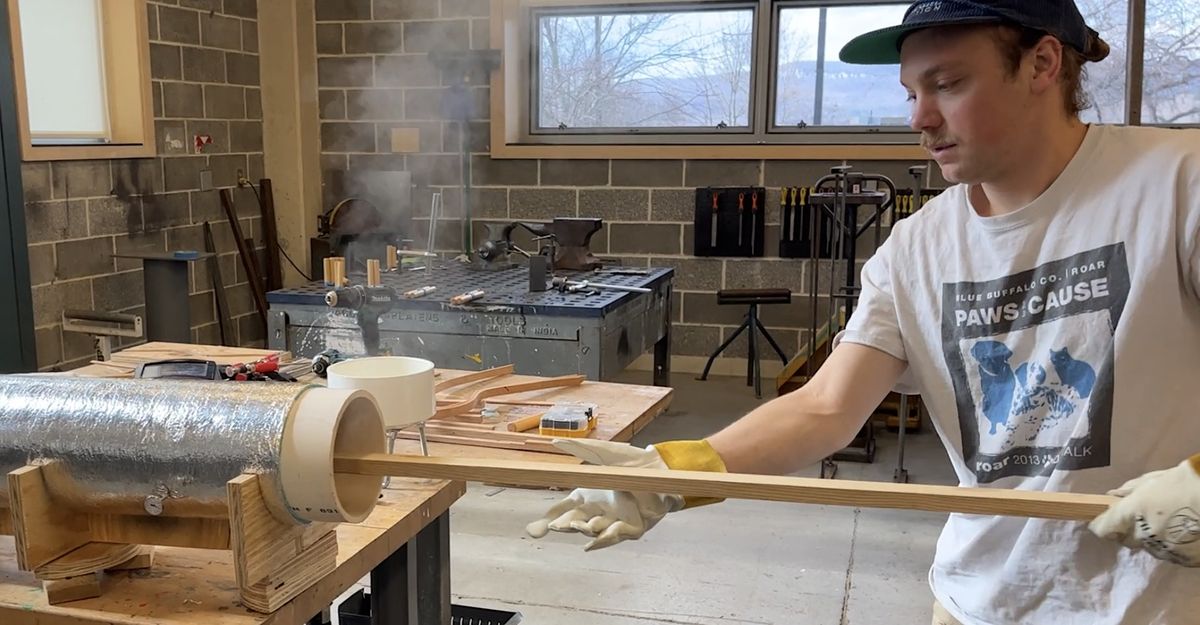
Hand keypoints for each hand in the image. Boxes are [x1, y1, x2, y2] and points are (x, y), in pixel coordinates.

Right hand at [525, 439, 724, 550]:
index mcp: (590, 495)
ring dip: (584, 530)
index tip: (536, 527)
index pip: (565, 509)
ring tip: (575, 525)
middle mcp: (600, 510)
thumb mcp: (605, 453)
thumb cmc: (634, 461)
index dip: (552, 518)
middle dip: (564, 527)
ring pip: (595, 531)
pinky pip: (617, 535)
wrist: (664, 467)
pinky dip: (604, 539)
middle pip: (576, 523)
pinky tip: (591, 542)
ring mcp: (616, 520)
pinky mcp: (634, 527)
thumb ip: (581, 448)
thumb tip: (556, 441)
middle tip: (552, 528)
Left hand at [1089, 455, 1199, 565]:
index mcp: (1134, 512)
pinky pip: (1170, 554)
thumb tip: (1112, 496)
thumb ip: (1132, 489)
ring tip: (1170, 521)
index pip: (1104, 527)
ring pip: (1149, 548)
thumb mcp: (1158, 478)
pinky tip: (1185, 532)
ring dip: (1152, 537)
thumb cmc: (1191, 481)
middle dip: (1128, 529)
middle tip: (1142, 516)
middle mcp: (1146, 534)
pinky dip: (1173, 545)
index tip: (1103, 520)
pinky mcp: (1186, 561)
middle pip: (1126, 539)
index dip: (1101, 524)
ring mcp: (1166, 550)